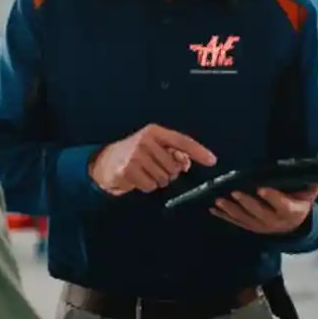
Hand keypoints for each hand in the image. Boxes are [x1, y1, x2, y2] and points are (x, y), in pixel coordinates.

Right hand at [89, 124, 216, 195]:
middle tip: (154, 169)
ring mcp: (135, 154)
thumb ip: (172, 153)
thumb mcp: (153, 148)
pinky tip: (136, 179)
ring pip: (163, 178)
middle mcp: (145, 140)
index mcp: (155, 132)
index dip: (198, 151)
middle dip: (168, 172)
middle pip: (174, 166)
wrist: (104, 161)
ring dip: (156, 181)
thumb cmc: (135, 154)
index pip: (182, 141)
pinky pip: (149, 186)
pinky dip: (145, 187)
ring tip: (144, 173)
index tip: (212, 161)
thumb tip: (185, 164)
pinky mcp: (127, 170)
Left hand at [211, 185, 317, 234]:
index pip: (283, 205)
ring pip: (245, 219)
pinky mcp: (251, 227)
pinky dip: (225, 216)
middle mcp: (275, 221)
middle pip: (260, 213)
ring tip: (219, 201)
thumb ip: (310, 181)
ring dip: (231, 210)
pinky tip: (213, 209)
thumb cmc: (301, 201)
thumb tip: (314, 164)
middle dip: (247, 203)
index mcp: (292, 211)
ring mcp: (261, 226)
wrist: (295, 225)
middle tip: (235, 193)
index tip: (262, 189)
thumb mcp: (309, 192)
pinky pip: (237, 222)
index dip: (273, 198)